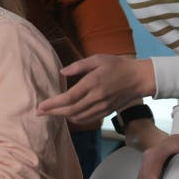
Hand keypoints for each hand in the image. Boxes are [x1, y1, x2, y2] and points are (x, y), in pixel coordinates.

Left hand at [37, 55, 155, 122]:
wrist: (139, 78)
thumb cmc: (117, 65)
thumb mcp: (97, 59)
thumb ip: (78, 66)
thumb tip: (62, 72)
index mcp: (93, 83)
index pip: (69, 97)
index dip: (53, 104)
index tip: (41, 106)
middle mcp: (97, 97)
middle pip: (71, 110)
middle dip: (53, 113)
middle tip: (39, 113)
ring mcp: (103, 106)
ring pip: (79, 117)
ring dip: (63, 117)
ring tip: (51, 113)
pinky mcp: (107, 111)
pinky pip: (88, 119)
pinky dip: (76, 119)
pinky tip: (68, 115)